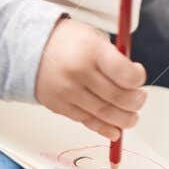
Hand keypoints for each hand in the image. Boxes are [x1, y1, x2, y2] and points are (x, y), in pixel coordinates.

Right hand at [35, 17, 145, 139]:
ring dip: (125, 120)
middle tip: (140, 99)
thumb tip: (134, 83)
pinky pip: (87, 122)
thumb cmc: (67, 41)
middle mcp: (79, 72)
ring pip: (105, 114)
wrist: (28, 48)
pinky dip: (105, 129)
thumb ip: (114, 58)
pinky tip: (116, 130)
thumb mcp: (93, 37)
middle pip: (118, 97)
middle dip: (136, 102)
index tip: (139, 77)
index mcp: (91, 50)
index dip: (138, 78)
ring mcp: (68, 92)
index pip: (125, 74)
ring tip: (132, 117)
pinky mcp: (60, 107)